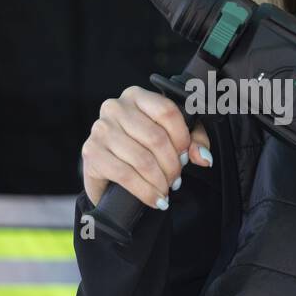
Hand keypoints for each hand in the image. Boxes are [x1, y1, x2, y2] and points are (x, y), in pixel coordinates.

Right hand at [81, 86, 212, 208]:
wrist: (109, 176)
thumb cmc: (142, 150)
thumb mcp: (172, 139)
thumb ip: (194, 141)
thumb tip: (203, 156)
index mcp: (136, 96)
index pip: (167, 111)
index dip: (182, 138)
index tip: (186, 156)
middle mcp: (115, 107)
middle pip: (156, 137)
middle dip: (172, 165)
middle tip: (176, 179)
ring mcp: (100, 129)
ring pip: (142, 158)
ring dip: (160, 180)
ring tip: (166, 189)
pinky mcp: (91, 153)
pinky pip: (125, 174)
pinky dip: (146, 191)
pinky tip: (155, 199)